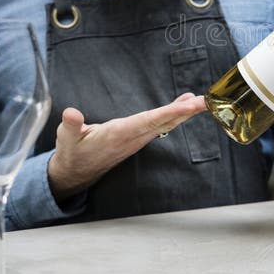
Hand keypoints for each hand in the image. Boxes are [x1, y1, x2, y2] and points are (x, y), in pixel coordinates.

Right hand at [47, 93, 205, 202]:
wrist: (76, 172)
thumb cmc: (73, 152)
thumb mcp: (66, 138)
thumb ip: (70, 125)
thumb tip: (71, 114)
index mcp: (118, 134)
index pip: (148, 121)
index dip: (169, 112)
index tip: (188, 106)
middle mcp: (133, 137)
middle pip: (164, 122)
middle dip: (186, 111)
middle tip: (207, 101)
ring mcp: (137, 139)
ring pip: (165, 124)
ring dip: (184, 112)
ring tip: (202, 100)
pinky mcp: (137, 138)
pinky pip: (160, 125)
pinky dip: (174, 114)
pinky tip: (184, 106)